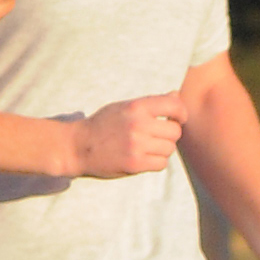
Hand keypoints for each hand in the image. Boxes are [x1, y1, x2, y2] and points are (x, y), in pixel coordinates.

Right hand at [71, 92, 187, 176]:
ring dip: (163, 149)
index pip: (174, 105)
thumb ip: (151, 103)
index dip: (181, 113)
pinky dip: (156, 162)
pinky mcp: (134, 164)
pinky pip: (161, 163)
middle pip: (175, 131)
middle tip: (158, 136)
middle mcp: (138, 125)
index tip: (178, 118)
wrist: (78, 146)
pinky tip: (145, 157)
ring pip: (169, 149)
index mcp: (136, 107)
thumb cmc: (102, 124)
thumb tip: (176, 95)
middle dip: (170, 134)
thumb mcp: (124, 106)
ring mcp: (137, 146)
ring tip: (149, 147)